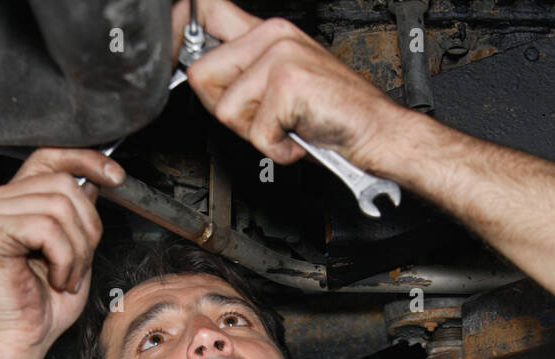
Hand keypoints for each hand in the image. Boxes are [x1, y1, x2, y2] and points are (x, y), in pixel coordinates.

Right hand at [0, 148, 123, 352]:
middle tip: (79, 264)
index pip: (48, 156)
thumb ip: (77, 215)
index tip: (115, 176)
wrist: (18, 339)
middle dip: (87, 228)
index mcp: (12, 200)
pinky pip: (47, 229)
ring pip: (60, 207)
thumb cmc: (42, 305)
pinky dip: (64, 259)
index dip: (85, 159)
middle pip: (64, 184)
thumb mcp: (73, 250)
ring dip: (77, 250)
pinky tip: (56, 279)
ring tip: (66, 277)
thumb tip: (95, 183)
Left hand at [170, 0, 403, 171]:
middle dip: (228, 111)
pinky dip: (277, 149)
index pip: (206, 12)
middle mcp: (273, 37)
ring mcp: (280, 56)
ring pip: (226, 109)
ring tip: (286, 127)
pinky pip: (256, 132)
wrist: (378, 132)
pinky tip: (299, 138)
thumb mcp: (281, 87)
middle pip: (202, 76)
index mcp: (268, 33)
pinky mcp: (287, 83)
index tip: (176, 45)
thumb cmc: (334, 115)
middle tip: (265, 119)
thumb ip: (243, 74)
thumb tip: (199, 74)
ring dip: (255, 133)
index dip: (181, 31)